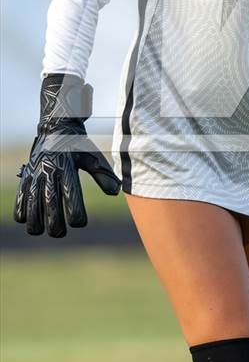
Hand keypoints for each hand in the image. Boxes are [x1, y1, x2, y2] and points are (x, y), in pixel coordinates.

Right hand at [14, 74, 120, 237]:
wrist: (56, 128)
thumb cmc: (79, 146)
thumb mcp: (93, 158)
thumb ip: (103, 176)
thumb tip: (115, 193)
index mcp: (68, 168)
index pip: (71, 197)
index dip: (76, 215)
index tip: (80, 222)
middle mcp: (50, 171)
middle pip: (50, 205)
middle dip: (54, 225)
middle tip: (60, 233)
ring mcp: (35, 174)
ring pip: (31, 204)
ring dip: (36, 222)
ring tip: (42, 230)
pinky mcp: (26, 175)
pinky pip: (20, 197)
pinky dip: (21, 210)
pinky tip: (27, 219)